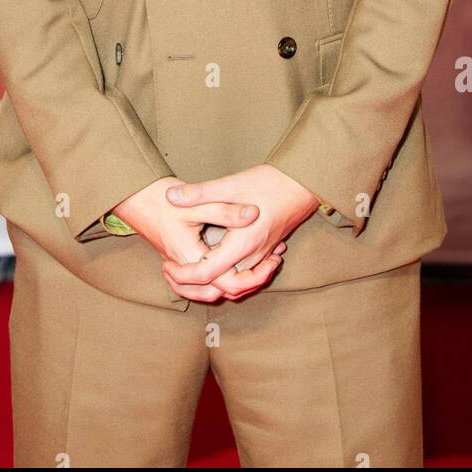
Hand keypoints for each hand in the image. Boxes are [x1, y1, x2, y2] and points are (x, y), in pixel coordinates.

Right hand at [111, 176, 264, 287]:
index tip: (273, 259)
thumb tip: (254, 214)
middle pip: (217, 292)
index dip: (253, 275)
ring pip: (205, 290)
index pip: (226, 281)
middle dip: (247, 284)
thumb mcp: (197, 202)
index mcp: (191, 257)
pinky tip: (231, 263)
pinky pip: (197, 280)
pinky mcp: (177, 257)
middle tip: (270, 267)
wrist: (131, 196)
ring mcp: (178, 264)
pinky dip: (216, 280)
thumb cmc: (159, 198)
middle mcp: (184, 266)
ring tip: (256, 270)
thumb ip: (226, 211)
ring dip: (231, 285)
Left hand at [160, 164, 319, 302]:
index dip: (183, 274)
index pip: (207, 273)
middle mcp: (253, 256)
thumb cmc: (271, 182)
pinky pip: (247, 275)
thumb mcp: (232, 184)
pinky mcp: (267, 251)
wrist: (304, 183)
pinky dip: (229, 276)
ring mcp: (262, 256)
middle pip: (222, 288)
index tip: (167, 265)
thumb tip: (170, 197)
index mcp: (242, 243)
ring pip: (236, 285)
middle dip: (195, 288)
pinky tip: (215, 260)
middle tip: (173, 274)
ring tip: (189, 272)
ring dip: (213, 284)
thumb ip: (201, 192)